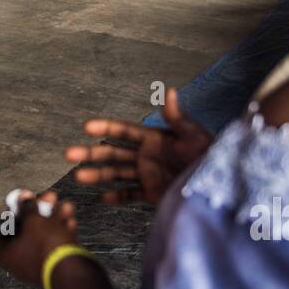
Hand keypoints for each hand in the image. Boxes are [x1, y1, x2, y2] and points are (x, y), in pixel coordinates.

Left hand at [0, 191, 78, 287]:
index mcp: (6, 253)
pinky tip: (70, 221)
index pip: (1, 229)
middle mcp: (20, 261)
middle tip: (47, 198)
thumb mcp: (33, 221)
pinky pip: (55, 244)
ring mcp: (38, 264)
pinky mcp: (54, 265)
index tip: (19, 201)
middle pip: (25, 229)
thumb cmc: (46, 248)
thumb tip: (25, 200)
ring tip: (64, 206)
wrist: (72, 271)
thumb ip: (27, 207)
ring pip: (43, 234)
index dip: (10, 211)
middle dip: (38, 211)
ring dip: (53, 217)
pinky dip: (61, 231)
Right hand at [68, 88, 211, 204]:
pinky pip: (131, 194)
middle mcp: (146, 155)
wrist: (220, 185)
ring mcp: (148, 175)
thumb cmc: (208, 155)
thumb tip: (170, 91)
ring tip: (77, 177)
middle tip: (68, 154)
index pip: (124, 131)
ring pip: (117, 173)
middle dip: (91, 153)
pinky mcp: (153, 193)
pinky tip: (102, 198)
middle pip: (113, 152)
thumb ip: (177, 118)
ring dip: (98, 174)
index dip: (106, 127)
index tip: (86, 127)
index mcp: (153, 138)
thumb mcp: (194, 135)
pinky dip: (118, 196)